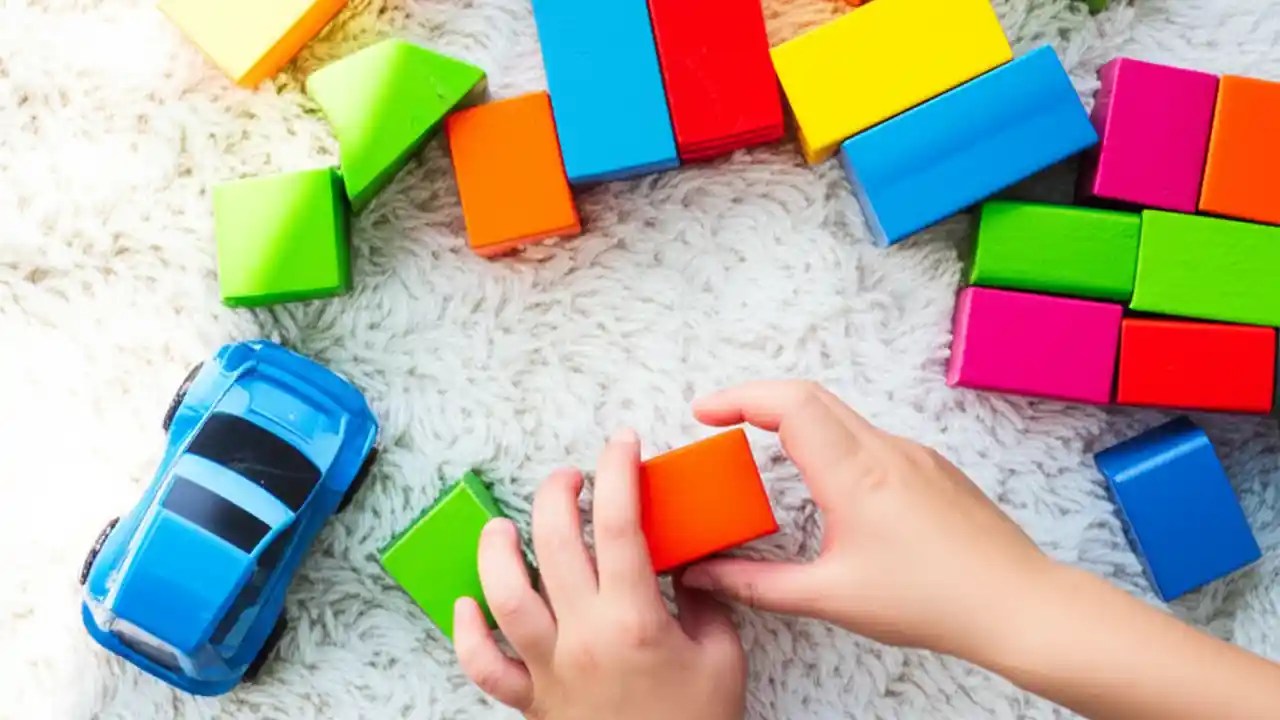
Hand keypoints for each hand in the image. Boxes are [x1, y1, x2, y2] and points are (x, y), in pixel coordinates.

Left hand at [454, 429, 746, 719]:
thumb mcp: (723, 656)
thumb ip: (703, 600)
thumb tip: (682, 562)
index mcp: (634, 620)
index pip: (619, 524)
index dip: (618, 472)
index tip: (622, 443)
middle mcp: (583, 638)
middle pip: (554, 544)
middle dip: (557, 494)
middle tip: (571, 478)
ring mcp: (550, 669)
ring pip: (504, 596)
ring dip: (497, 552)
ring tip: (505, 527)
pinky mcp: (532, 701)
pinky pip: (484, 666)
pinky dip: (468, 633)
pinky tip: (469, 603)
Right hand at [680, 381, 1053, 661]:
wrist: (1018, 604)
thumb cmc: (932, 602)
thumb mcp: (831, 598)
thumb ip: (757, 584)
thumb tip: (705, 574)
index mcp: (855, 473)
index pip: (789, 404)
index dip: (739, 398)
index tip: (704, 412)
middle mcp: (885, 449)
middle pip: (810, 396)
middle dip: (757, 399)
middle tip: (720, 421)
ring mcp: (913, 454)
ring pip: (842, 416)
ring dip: (796, 421)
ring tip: (762, 451)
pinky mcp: (932, 468)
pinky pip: (870, 438)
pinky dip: (832, 443)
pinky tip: (826, 485)